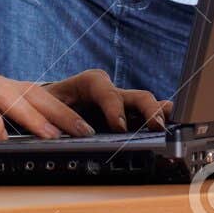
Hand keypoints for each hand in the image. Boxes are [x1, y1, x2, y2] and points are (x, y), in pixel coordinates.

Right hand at [0, 67, 100, 141]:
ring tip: (57, 136)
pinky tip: (4, 138)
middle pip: (31, 93)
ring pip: (10, 99)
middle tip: (85, 131)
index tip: (83, 125)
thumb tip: (20, 136)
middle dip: (61, 113)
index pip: (35, 93)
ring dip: (36, 118)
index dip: (61, 108)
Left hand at [42, 68, 172, 132]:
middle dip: (148, 109)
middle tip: (155, 127)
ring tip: (169, 126)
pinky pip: (147, 114)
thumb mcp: (43, 106)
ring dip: (159, 114)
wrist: (46, 102)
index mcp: (88, 84)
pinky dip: (160, 118)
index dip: (114, 107)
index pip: (105, 90)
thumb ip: (51, 114)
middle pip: (136, 95)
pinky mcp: (126, 115)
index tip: (119, 126)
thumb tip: (57, 129)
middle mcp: (109, 91)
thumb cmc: (45, 103)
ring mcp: (121, 103)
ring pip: (147, 104)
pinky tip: (170, 125)